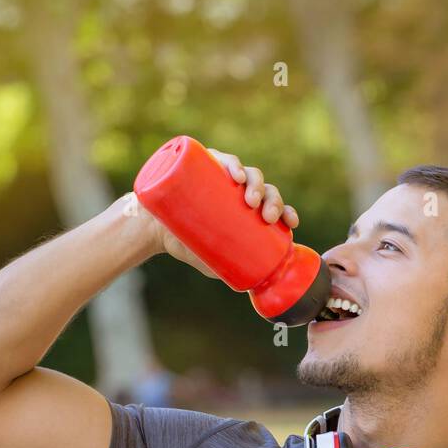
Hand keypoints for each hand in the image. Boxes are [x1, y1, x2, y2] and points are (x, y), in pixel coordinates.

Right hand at [140, 149, 299, 278]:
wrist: (156, 232)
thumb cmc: (190, 244)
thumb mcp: (215, 260)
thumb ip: (233, 269)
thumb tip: (253, 288)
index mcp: (247, 206)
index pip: (273, 205)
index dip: (286, 211)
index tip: (291, 223)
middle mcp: (237, 187)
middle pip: (263, 188)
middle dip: (271, 200)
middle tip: (267, 217)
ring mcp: (220, 174)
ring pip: (246, 172)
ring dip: (255, 182)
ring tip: (251, 199)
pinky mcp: (201, 164)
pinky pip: (219, 159)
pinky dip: (231, 164)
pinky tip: (237, 173)